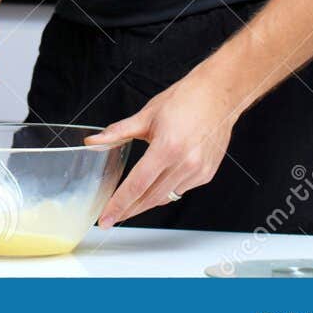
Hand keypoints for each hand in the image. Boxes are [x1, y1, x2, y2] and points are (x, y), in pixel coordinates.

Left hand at [86, 74, 238, 227]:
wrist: (218, 95)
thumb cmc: (185, 100)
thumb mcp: (146, 115)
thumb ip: (118, 133)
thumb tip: (94, 141)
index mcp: (167, 147)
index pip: (137, 185)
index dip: (119, 204)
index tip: (105, 218)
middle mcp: (185, 163)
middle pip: (150, 197)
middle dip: (128, 210)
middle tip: (111, 217)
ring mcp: (198, 171)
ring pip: (165, 197)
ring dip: (146, 204)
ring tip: (128, 205)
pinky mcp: (206, 174)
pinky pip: (180, 191)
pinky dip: (165, 192)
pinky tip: (155, 188)